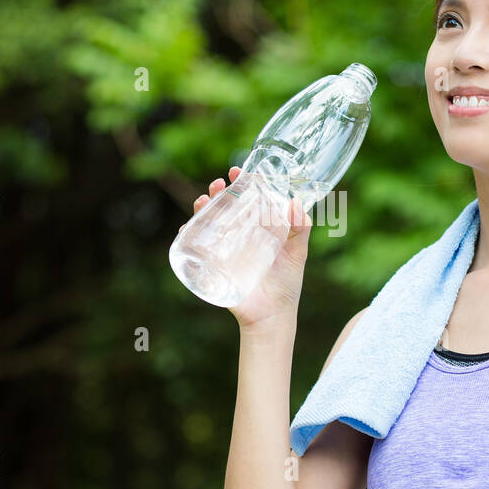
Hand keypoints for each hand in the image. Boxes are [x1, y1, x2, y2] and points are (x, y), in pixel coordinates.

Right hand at [182, 166, 311, 332]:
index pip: (248, 199)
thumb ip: (300, 230)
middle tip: (220, 183)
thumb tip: (295, 203)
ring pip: (208, 223)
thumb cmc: (286, 284)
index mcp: (259, 228)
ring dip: (202, 208)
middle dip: (219, 193)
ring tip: (203, 200)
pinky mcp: (213, 267)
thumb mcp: (297, 253)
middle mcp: (239, 235)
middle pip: (224, 207)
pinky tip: (188, 227)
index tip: (240, 171)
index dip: (242, 184)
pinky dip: (188, 235)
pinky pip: (195, 248)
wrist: (272, 317)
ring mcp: (224, 250)